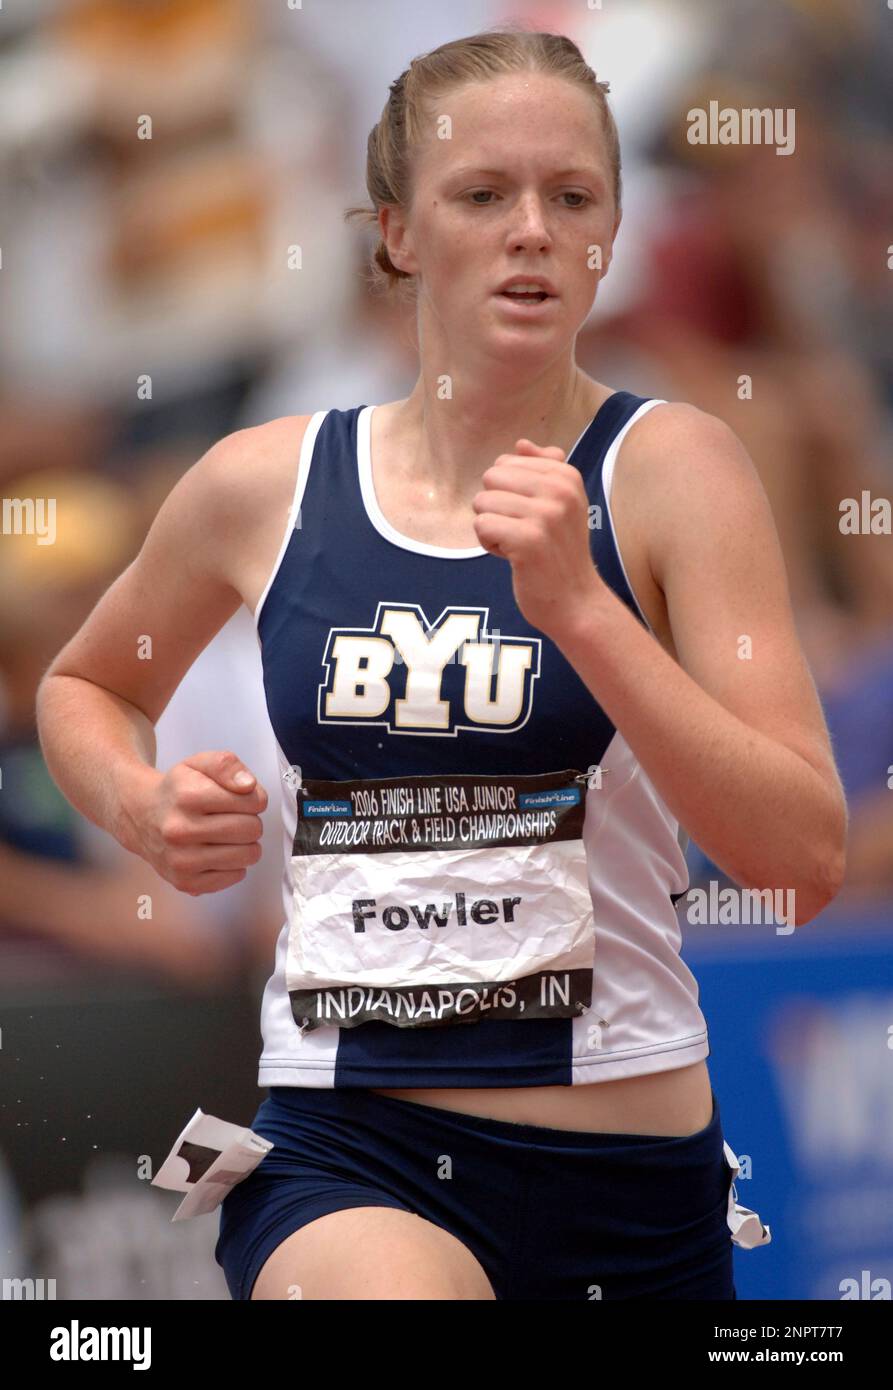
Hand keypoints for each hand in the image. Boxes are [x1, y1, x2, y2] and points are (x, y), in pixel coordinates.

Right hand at [127, 750, 267, 895]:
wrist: (141, 816)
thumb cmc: (178, 790)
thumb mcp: (199, 763)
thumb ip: (226, 765)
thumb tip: (248, 785)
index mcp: (187, 796)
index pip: (253, 802)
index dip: (254, 799)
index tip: (240, 799)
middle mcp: (180, 830)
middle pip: (252, 829)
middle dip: (251, 821)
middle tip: (234, 818)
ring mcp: (181, 860)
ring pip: (247, 855)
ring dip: (246, 844)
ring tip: (227, 835)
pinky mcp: (185, 882)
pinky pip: (236, 876)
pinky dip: (234, 864)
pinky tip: (217, 852)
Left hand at [471, 438, 604, 638]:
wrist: (576, 600)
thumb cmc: (561, 551)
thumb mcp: (562, 503)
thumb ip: (544, 469)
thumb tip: (521, 444)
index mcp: (566, 476)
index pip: (506, 463)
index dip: (508, 493)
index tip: (531, 516)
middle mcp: (559, 491)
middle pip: (491, 478)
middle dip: (495, 507)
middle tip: (521, 531)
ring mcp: (545, 515)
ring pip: (482, 503)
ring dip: (492, 528)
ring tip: (518, 545)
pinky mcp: (528, 541)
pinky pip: (481, 526)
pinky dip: (489, 545)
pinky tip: (512, 557)